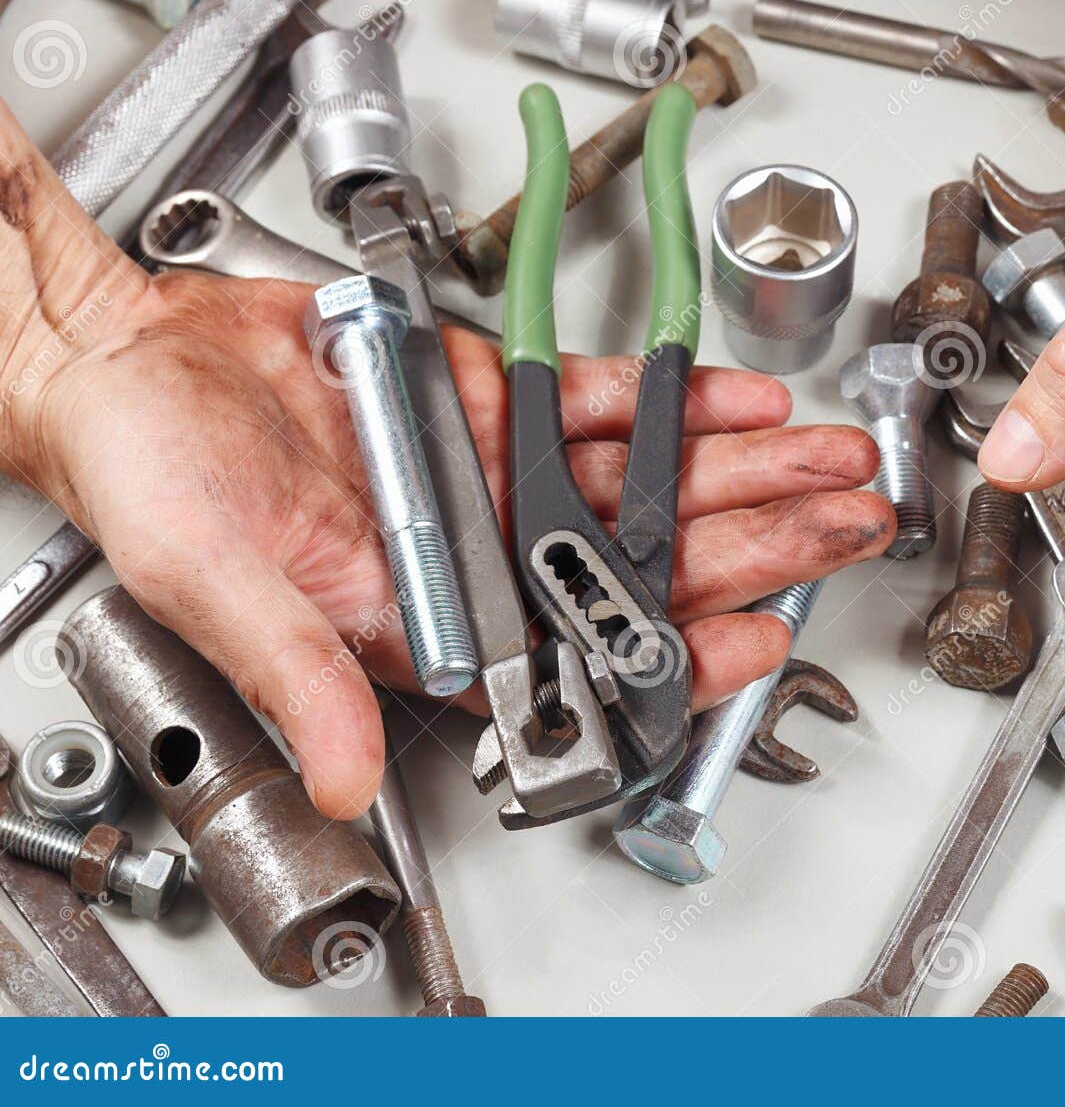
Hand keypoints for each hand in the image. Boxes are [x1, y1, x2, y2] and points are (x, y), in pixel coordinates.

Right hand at [0, 142, 890, 819]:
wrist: (133, 365)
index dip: (682, 650)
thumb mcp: (218, 588)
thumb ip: (299, 677)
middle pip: (648, 559)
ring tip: (831, 466)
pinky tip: (739, 403)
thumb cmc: (155, 481)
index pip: (585, 650)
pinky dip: (667, 401)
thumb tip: (338, 779)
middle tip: (851, 530)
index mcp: (432, 616)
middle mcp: (482, 551)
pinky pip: (595, 402)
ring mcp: (493, 471)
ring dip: (743, 470)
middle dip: (760, 545)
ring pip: (644, 479)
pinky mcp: (486, 398)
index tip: (765, 636)